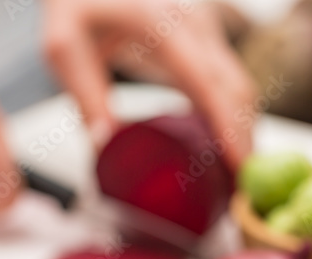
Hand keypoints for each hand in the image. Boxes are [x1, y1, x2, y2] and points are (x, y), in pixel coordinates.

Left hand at [43, 0, 255, 169]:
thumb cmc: (78, 3)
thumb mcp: (64, 46)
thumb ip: (86, 96)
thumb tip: (105, 146)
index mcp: (162, 25)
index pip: (208, 83)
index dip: (229, 127)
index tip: (239, 166)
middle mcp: (195, 24)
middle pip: (237, 88)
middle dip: (246, 139)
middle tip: (243, 188)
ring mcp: (206, 28)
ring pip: (241, 85)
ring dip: (245, 130)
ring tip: (237, 176)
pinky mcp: (208, 38)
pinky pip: (231, 81)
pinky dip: (235, 116)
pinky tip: (227, 147)